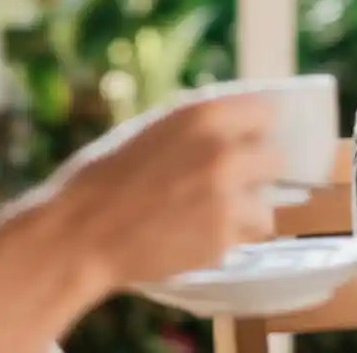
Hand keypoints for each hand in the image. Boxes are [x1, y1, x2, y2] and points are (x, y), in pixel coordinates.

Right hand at [50, 91, 282, 288]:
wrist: (80, 234)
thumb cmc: (105, 180)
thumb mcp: (152, 131)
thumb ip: (198, 128)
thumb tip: (237, 130)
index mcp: (204, 115)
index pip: (266, 112)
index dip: (256, 131)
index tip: (250, 143)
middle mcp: (223, 152)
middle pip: (276, 160)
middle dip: (256, 175)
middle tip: (229, 187)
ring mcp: (227, 197)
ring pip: (266, 208)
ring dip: (245, 216)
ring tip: (207, 221)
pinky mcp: (223, 238)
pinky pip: (242, 240)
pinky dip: (223, 243)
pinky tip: (189, 239)